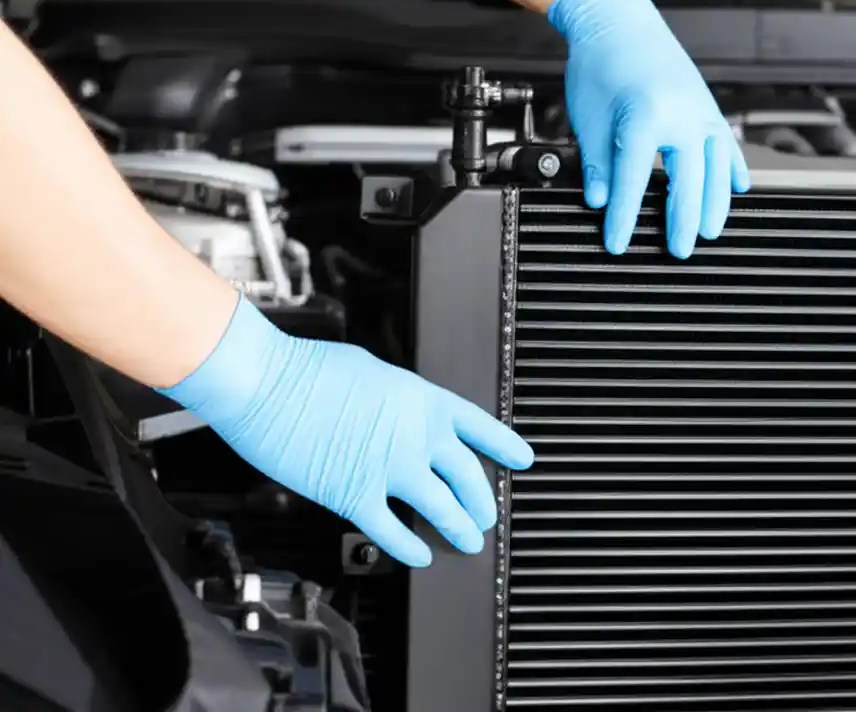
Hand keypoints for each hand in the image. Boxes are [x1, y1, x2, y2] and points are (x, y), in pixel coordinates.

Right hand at [156, 296, 533, 566]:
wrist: (264, 380)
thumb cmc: (305, 368)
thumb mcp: (371, 371)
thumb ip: (398, 400)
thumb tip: (402, 417)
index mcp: (422, 399)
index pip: (478, 426)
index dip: (504, 445)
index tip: (522, 459)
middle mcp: (416, 435)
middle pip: (467, 476)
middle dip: (482, 500)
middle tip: (487, 515)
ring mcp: (390, 468)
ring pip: (442, 510)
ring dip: (459, 529)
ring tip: (468, 541)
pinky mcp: (355, 495)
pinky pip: (394, 533)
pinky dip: (412, 549)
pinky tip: (420, 556)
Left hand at [549, 0, 750, 258]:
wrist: (618, 22)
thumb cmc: (601, 62)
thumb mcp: (589, 118)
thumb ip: (597, 165)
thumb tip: (602, 202)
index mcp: (646, 116)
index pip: (636, 181)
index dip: (626, 218)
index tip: (618, 245)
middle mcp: (681, 114)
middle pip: (688, 179)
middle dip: (683, 219)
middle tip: (679, 250)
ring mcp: (700, 110)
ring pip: (718, 165)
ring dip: (716, 202)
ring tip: (711, 231)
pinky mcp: (708, 106)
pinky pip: (728, 144)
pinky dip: (734, 168)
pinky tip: (739, 188)